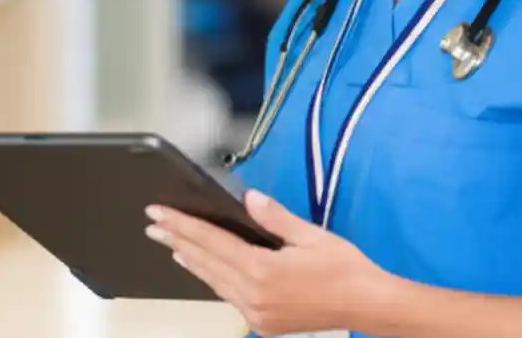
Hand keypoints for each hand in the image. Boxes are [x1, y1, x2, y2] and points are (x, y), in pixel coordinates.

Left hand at [145, 190, 386, 336]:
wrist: (368, 305)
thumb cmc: (345, 268)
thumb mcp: (312, 235)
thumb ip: (276, 217)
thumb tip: (249, 198)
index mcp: (262, 271)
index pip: (211, 242)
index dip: (181, 225)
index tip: (158, 214)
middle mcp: (253, 296)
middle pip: (205, 263)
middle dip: (177, 240)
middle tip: (153, 224)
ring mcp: (256, 314)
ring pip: (213, 282)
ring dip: (190, 260)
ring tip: (170, 244)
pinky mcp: (263, 323)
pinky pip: (228, 296)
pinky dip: (211, 278)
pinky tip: (203, 268)